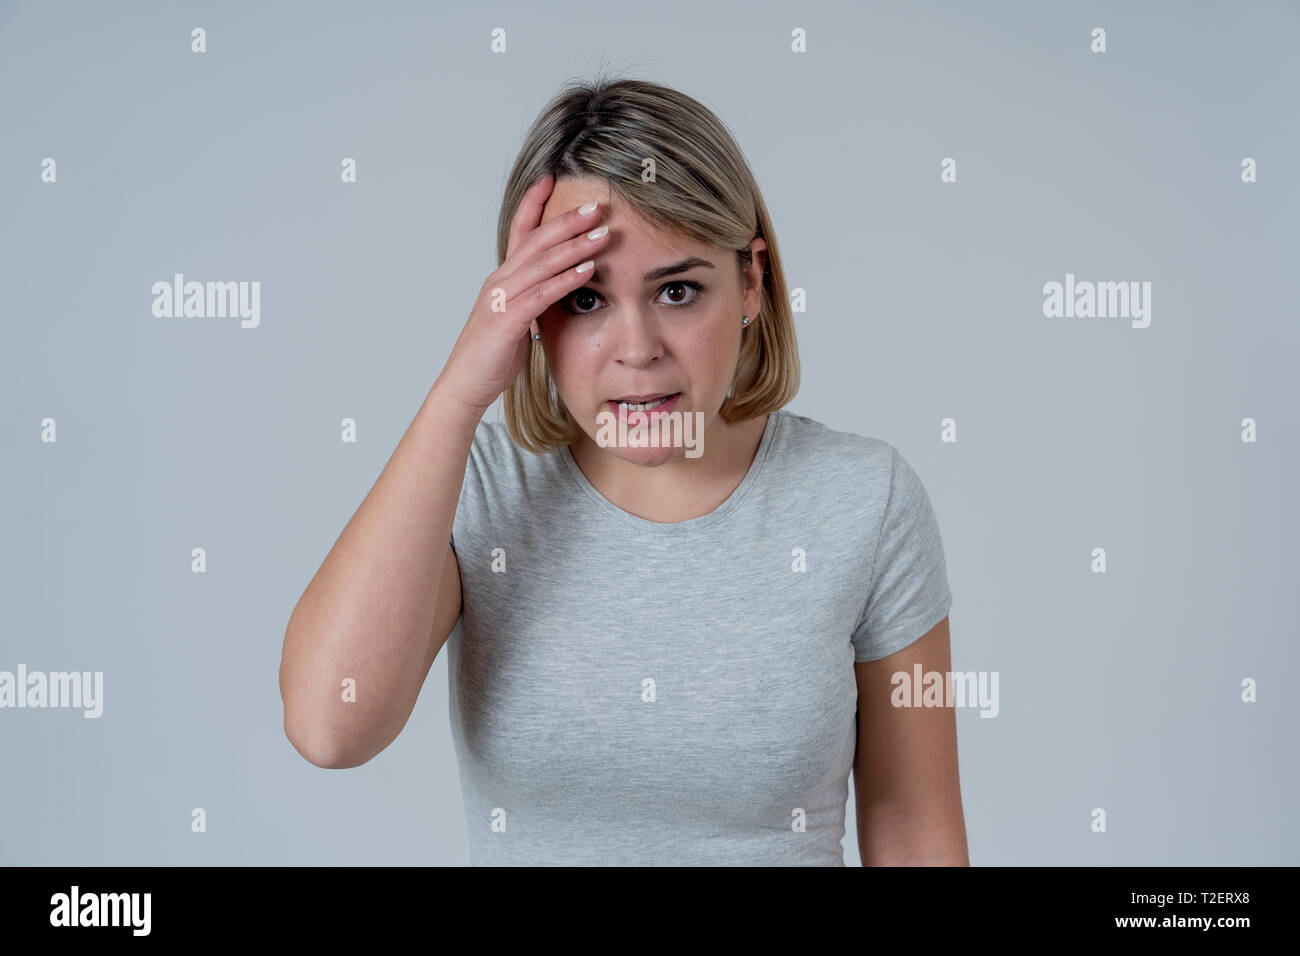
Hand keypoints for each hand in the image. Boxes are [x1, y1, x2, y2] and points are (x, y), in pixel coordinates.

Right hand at [433, 172, 610, 415]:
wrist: (466, 385)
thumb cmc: (493, 356)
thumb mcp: (518, 320)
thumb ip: (535, 299)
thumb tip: (561, 289)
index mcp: (502, 278)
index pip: (520, 231)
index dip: (534, 203)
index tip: (553, 178)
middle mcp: (500, 280)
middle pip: (536, 240)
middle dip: (568, 220)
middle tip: (598, 205)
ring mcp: (501, 298)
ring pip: (542, 263)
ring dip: (575, 246)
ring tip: (603, 233)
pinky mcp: (507, 320)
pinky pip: (541, 294)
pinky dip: (566, 280)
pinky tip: (588, 270)